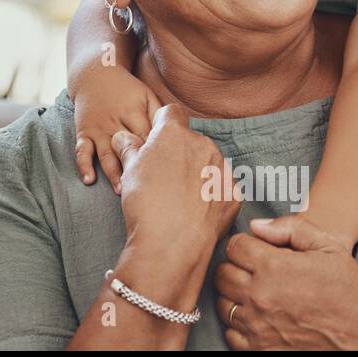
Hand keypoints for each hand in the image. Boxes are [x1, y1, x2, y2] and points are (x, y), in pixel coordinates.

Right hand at [72, 66, 161, 192]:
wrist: (95, 76)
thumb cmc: (127, 90)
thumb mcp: (147, 96)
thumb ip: (160, 117)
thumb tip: (181, 137)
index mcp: (135, 112)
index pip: (149, 137)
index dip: (158, 156)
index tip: (168, 177)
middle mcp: (116, 120)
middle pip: (129, 147)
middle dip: (139, 167)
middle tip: (151, 191)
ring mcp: (99, 128)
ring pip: (107, 153)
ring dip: (114, 172)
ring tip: (122, 190)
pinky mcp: (84, 132)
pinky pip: (82, 150)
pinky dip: (84, 165)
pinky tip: (89, 180)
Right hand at [111, 105, 239, 278]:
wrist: (171, 244)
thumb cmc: (146, 204)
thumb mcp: (128, 170)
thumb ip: (129, 147)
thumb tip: (124, 138)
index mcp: (175, 133)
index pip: (171, 112)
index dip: (161, 124)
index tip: (155, 141)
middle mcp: (203, 144)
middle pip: (190, 140)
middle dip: (179, 152)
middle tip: (163, 177)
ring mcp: (222, 169)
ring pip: (207, 163)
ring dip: (196, 172)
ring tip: (179, 198)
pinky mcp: (233, 194)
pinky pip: (220, 187)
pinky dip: (210, 194)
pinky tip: (195, 211)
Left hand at [213, 214, 357, 348]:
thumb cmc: (348, 292)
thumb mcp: (329, 248)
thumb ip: (292, 228)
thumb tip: (256, 225)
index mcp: (273, 267)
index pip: (234, 246)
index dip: (245, 244)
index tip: (257, 251)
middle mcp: (259, 296)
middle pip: (222, 273)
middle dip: (236, 267)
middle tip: (254, 271)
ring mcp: (256, 325)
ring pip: (222, 302)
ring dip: (234, 295)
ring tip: (255, 293)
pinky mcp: (259, 349)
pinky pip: (230, 331)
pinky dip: (238, 323)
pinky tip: (257, 317)